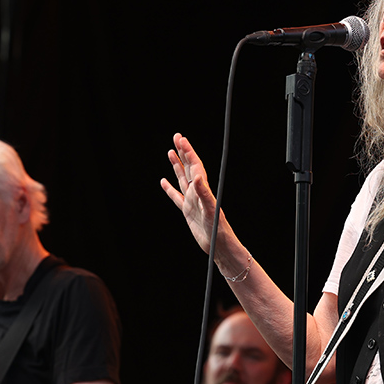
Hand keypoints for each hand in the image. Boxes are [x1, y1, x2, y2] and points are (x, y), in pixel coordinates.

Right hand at [160, 133, 233, 253]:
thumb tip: (198, 176)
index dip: (188, 152)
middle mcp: (198, 193)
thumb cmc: (218, 230)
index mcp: (204, 190)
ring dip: (177, 166)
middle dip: (183, 152)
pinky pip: (176, 197)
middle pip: (189, 167)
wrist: (219, 246)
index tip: (181, 139)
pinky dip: (169, 189)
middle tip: (177, 137)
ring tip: (170, 152)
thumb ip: (204, 193)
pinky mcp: (187, 212)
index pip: (195, 166)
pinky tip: (164, 182)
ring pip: (182, 179)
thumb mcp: (211, 210)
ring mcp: (192, 201)